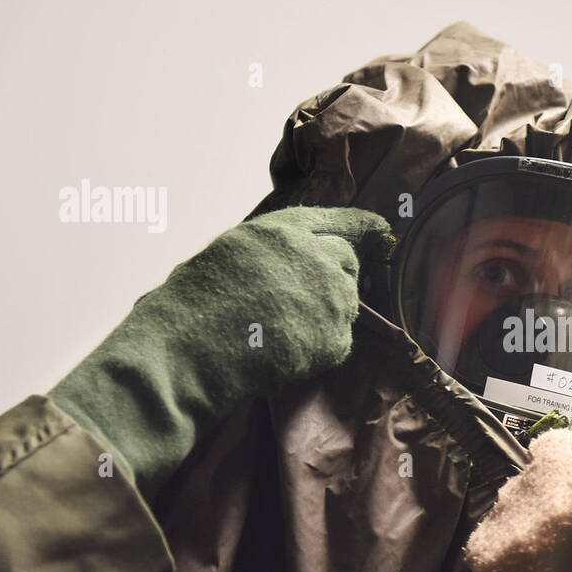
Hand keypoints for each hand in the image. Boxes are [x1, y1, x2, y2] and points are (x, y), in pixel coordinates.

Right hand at [50, 206, 390, 498]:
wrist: (187, 352)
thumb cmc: (191, 307)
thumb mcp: (230, 253)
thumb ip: (274, 249)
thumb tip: (305, 257)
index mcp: (283, 230)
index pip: (341, 220)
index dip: (365, 226)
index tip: (384, 231)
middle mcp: (314, 255)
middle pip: (348, 260)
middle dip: (336, 277)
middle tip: (304, 301)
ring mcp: (329, 297)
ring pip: (346, 302)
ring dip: (325, 314)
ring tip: (282, 329)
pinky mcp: (335, 337)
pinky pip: (340, 340)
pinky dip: (321, 349)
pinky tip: (286, 352)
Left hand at [465, 424, 571, 571]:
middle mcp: (546, 482)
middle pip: (553, 448)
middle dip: (564, 467)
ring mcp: (509, 511)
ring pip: (522, 486)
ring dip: (536, 502)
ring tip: (553, 541)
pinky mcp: (485, 542)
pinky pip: (499, 523)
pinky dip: (513, 536)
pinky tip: (530, 565)